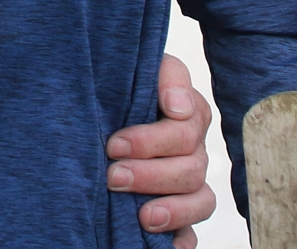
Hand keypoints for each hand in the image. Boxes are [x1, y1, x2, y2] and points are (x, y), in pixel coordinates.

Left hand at [105, 53, 213, 247]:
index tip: (113, 145)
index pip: (185, 133)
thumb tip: (178, 107)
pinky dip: (182, 238)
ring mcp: (188, 182)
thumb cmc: (116, 80)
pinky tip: (167, 243)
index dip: (151, 142)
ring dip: (173, 211)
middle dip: (151, 176)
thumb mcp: (138, 66)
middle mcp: (193, 150)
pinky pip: (193, 230)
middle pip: (191, 170)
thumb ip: (166, 76)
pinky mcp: (178, 210)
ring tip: (142, 216)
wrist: (96, 100)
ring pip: (200, 202)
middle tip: (113, 177)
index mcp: (188, 114)